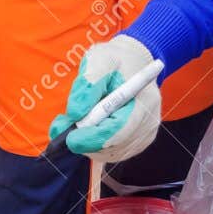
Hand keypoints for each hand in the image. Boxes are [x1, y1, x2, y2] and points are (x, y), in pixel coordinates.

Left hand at [48, 35, 160, 161]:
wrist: (133, 63)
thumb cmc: (115, 60)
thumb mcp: (99, 60)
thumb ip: (87, 85)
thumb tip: (75, 113)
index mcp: (143, 101)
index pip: (118, 131)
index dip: (91, 138)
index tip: (69, 137)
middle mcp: (148, 123)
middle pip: (113, 147)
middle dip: (85, 142)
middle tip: (64, 127)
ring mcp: (144, 135)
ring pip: (109, 153)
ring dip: (87, 144)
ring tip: (75, 123)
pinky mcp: (137, 142)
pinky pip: (112, 153)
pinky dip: (95, 146)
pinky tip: (89, 129)